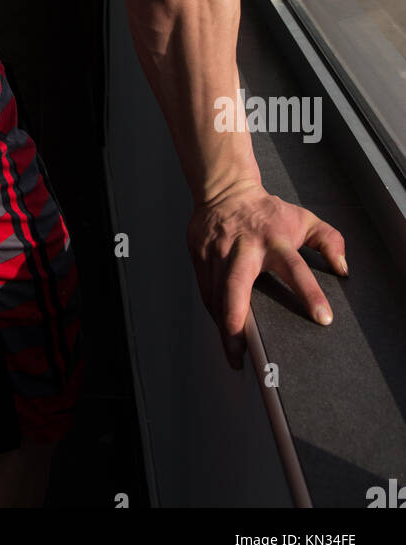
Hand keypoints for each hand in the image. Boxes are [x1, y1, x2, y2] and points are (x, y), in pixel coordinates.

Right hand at [187, 179, 347, 369]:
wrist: (225, 189)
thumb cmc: (267, 212)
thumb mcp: (304, 219)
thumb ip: (329, 241)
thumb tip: (343, 269)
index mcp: (274, 240)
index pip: (295, 268)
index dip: (309, 293)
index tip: (323, 318)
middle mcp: (243, 248)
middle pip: (236, 288)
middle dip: (236, 323)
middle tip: (243, 354)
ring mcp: (217, 252)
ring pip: (216, 295)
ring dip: (223, 326)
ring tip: (234, 354)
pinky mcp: (200, 256)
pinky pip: (205, 291)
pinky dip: (214, 312)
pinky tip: (222, 328)